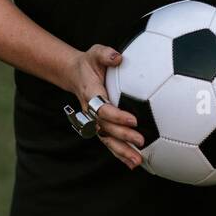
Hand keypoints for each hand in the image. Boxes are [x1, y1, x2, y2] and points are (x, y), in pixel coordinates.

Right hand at [66, 45, 144, 169]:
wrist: (74, 74)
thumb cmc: (89, 63)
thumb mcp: (95, 53)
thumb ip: (106, 54)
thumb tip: (118, 57)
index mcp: (91, 94)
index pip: (103, 109)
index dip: (117, 116)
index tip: (133, 120)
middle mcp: (91, 111)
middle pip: (106, 128)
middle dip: (123, 137)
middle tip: (141, 141)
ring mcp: (94, 121)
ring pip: (107, 140)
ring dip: (122, 152)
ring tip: (137, 162)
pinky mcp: (100, 126)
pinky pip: (109, 142)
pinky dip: (120, 154)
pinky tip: (133, 163)